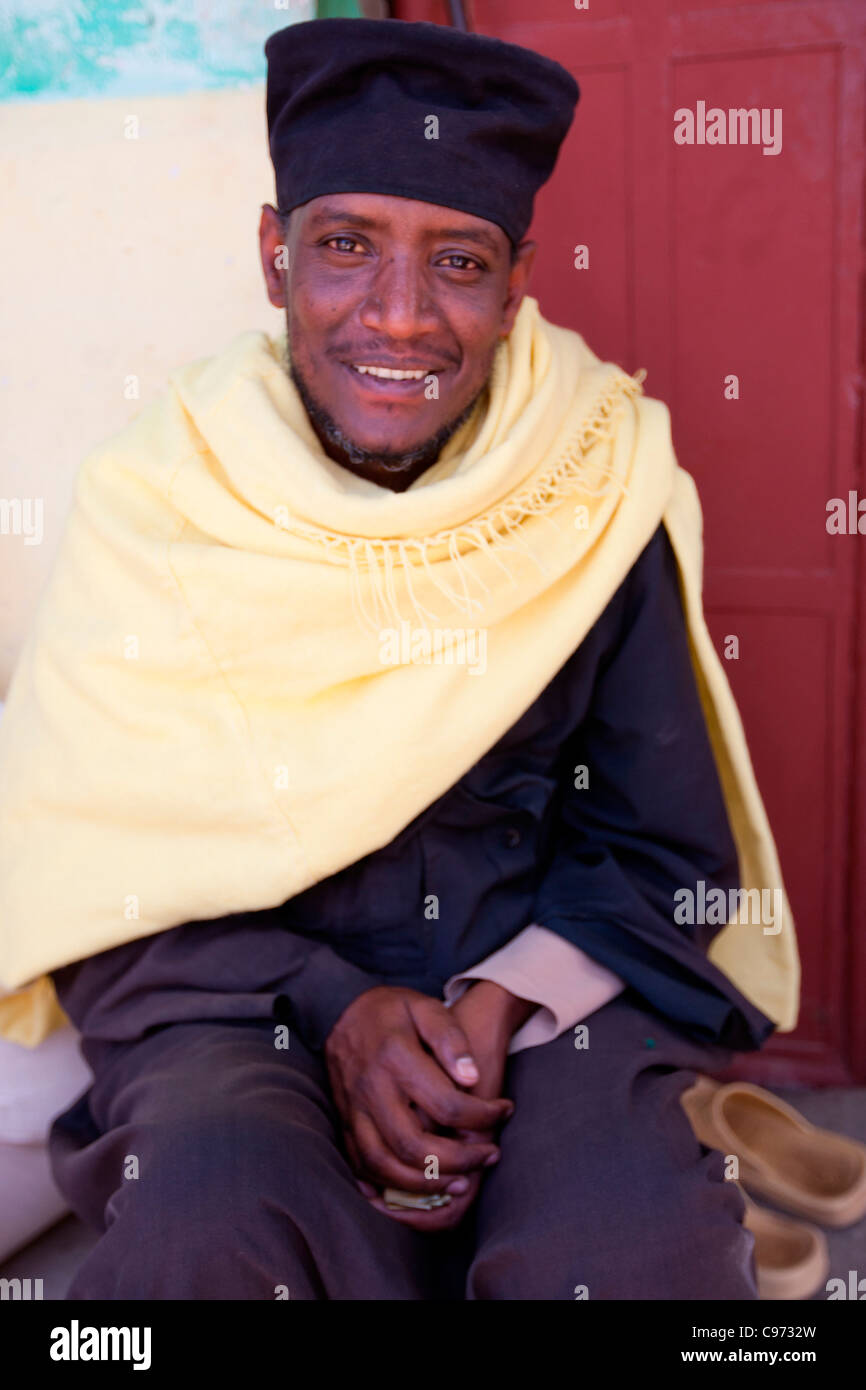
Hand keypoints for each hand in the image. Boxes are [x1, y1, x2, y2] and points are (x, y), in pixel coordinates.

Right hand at [360, 980, 535, 1230]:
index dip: (483, 1116)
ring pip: (384, 1165)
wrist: (336, 1010)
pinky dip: (389, 1184)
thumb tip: (472, 1077)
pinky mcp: (344, 1123)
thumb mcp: (425, 1006)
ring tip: (460, 1182)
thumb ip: (450, 1038)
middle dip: (458, 1161)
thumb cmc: (390, 1009)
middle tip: (489, 1156)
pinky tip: (418, 1186)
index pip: (447, 1105)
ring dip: (425, 1183)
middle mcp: (371, 1089)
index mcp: (396, 1058)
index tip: (505, 1110)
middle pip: (414, 1146)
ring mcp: (353, 1110)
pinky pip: (362, 1166)